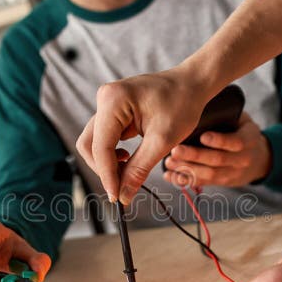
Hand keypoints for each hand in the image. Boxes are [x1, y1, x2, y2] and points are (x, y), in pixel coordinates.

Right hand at [77, 66, 213, 203]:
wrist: (192, 84)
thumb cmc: (182, 104)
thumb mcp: (163, 141)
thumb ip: (139, 169)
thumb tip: (123, 196)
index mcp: (113, 101)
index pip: (101, 146)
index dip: (107, 175)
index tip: (117, 197)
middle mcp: (104, 99)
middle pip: (90, 145)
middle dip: (104, 169)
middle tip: (123, 187)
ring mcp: (107, 104)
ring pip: (94, 143)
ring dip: (108, 162)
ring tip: (129, 172)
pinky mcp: (112, 111)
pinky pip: (104, 138)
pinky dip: (113, 154)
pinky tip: (130, 159)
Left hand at [163, 112, 271, 187]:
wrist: (258, 158)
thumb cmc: (242, 132)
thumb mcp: (242, 120)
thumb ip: (227, 116)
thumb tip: (199, 103)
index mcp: (250, 139)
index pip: (236, 142)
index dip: (219, 140)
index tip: (203, 136)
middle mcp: (243, 159)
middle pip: (218, 160)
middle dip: (195, 156)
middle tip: (176, 150)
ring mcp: (232, 173)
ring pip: (209, 175)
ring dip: (187, 169)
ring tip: (169, 162)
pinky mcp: (222, 182)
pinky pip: (203, 183)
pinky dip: (185, 180)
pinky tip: (170, 175)